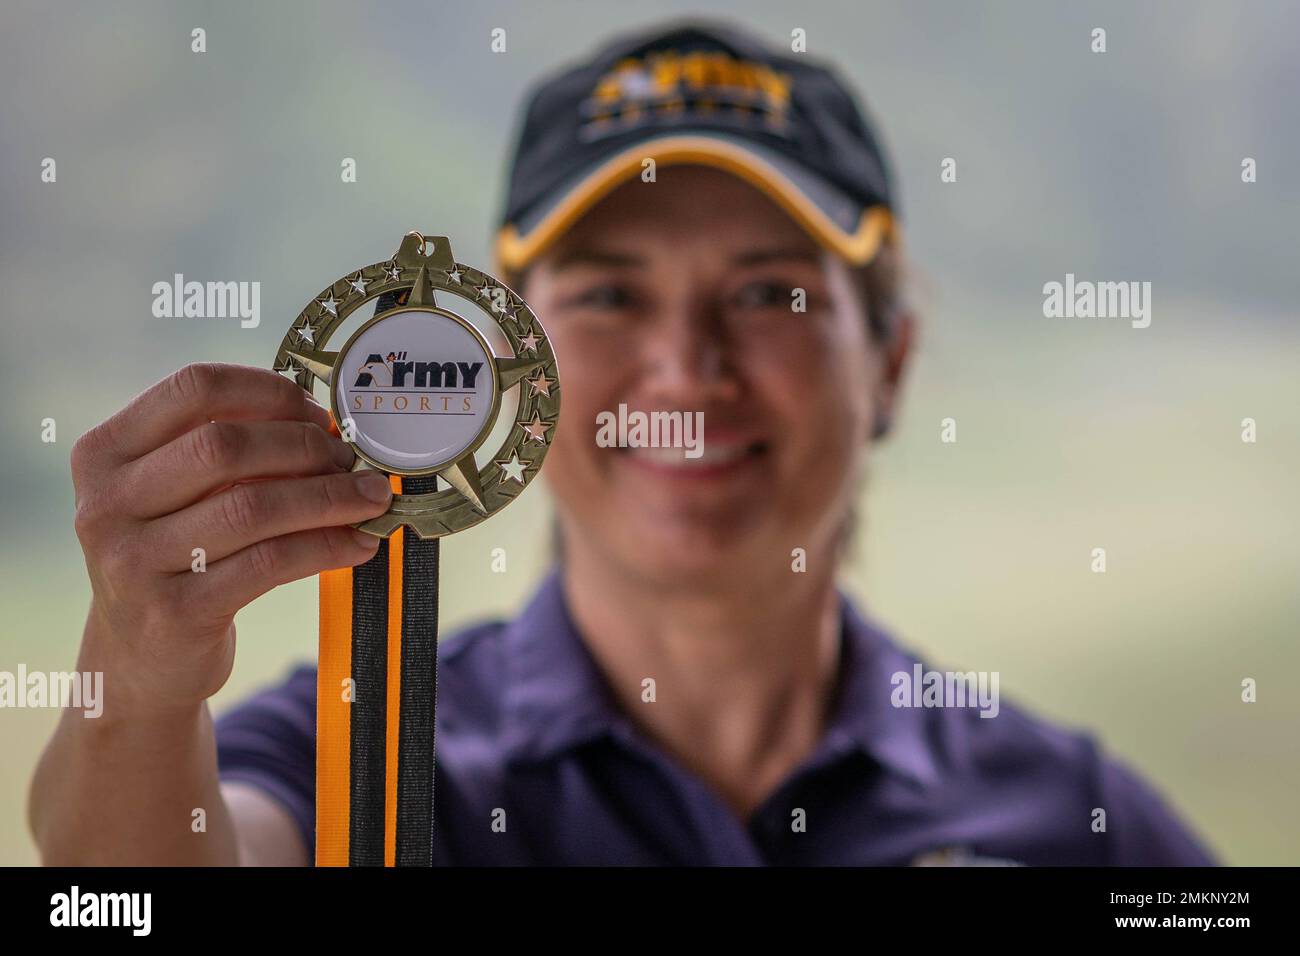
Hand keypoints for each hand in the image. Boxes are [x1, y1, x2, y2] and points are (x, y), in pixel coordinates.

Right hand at [71, 362, 392, 712]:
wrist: (138, 659)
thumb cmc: (176, 555)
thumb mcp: (174, 493)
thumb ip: (227, 450)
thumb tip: (325, 423)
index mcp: (104, 453)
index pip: (193, 389)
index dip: (268, 391)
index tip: (317, 412)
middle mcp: (105, 504)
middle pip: (225, 446)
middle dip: (305, 446)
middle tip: (352, 459)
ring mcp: (134, 561)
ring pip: (253, 506)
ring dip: (329, 496)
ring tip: (371, 497)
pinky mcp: (175, 613)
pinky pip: (269, 563)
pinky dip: (326, 547)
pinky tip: (359, 544)